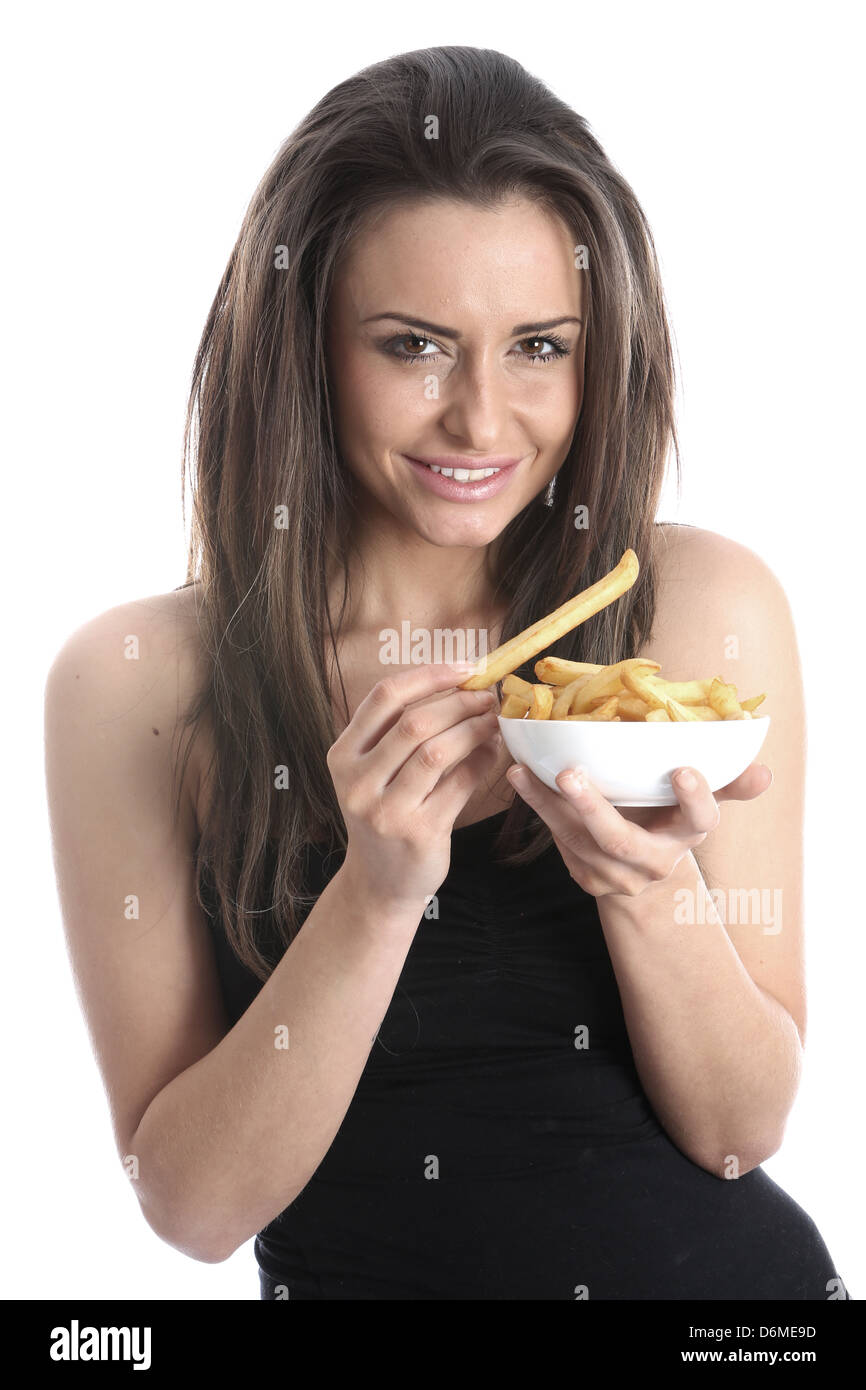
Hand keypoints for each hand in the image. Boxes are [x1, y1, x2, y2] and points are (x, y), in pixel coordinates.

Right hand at [328, 662, 501, 910]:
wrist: (380, 882)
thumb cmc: (384, 814)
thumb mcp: (375, 772)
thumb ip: (403, 733)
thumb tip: (463, 687)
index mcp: (342, 755)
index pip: (384, 697)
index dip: (429, 675)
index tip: (464, 669)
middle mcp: (357, 781)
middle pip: (414, 722)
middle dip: (459, 703)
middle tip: (487, 698)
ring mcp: (385, 809)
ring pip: (436, 751)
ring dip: (473, 729)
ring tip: (493, 721)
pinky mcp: (417, 831)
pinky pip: (458, 784)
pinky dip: (481, 761)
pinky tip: (492, 751)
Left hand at [505, 760, 771, 900]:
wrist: (646, 874)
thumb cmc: (671, 820)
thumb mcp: (700, 804)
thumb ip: (729, 784)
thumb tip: (765, 772)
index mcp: (688, 835)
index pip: (700, 820)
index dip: (696, 798)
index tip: (683, 770)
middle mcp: (653, 861)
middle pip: (621, 840)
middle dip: (593, 808)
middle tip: (570, 773)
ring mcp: (615, 875)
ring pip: (577, 841)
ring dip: (547, 805)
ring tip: (523, 771)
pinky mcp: (584, 875)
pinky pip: (559, 841)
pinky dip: (539, 810)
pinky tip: (521, 779)